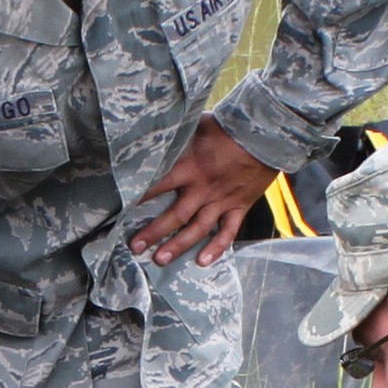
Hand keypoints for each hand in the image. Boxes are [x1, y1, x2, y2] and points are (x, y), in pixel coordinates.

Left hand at [132, 117, 274, 266]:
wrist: (267, 134)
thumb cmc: (230, 127)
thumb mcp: (197, 126)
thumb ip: (177, 137)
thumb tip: (153, 136)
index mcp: (190, 166)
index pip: (158, 185)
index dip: (139, 197)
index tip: (120, 209)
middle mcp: (204, 188)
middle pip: (175, 215)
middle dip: (154, 232)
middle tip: (135, 247)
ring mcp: (222, 200)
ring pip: (198, 228)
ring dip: (179, 246)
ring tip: (160, 260)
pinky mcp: (240, 206)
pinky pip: (228, 231)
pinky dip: (216, 248)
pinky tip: (203, 262)